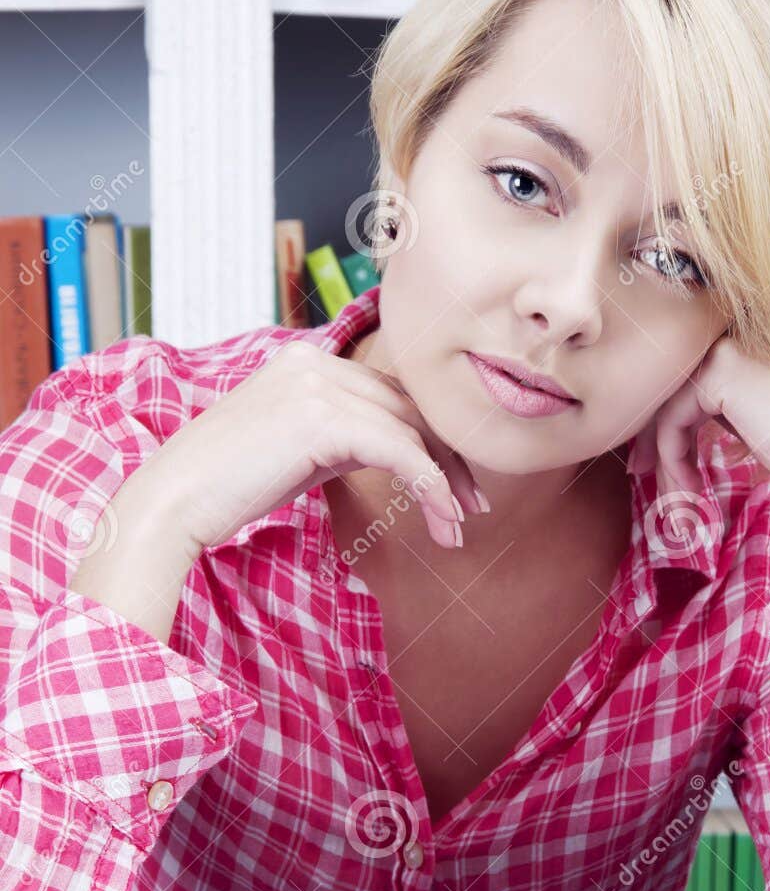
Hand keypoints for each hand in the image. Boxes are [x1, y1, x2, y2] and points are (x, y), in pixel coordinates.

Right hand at [132, 339, 486, 556]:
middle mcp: (315, 361)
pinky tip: (442, 520)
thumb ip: (347, 437)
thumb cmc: (232, 486)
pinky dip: (429, 487)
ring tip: (457, 529)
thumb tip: (401, 452)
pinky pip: (400, 450)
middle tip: (472, 508)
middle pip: (408, 408)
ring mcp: (317, 385)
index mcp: (309, 362)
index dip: (431, 440)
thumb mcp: (301, 450)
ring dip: (444, 483)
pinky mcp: (321, 419)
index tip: (457, 486)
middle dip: (448, 461)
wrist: (176, 501)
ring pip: (411, 430)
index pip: (391, 395)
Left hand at [628, 333, 769, 515]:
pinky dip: (673, 457)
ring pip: (669, 405)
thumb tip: (693, 431)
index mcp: (753, 350)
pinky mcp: (722, 371)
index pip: (692, 382)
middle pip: (672, 388)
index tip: (663, 466)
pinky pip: (673, 418)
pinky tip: (691, 486)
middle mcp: (740, 341)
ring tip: (676, 498)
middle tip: (644, 476)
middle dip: (654, 439)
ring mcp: (731, 350)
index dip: (671, 424)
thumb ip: (734, 415)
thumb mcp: (766, 427)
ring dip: (665, 458)